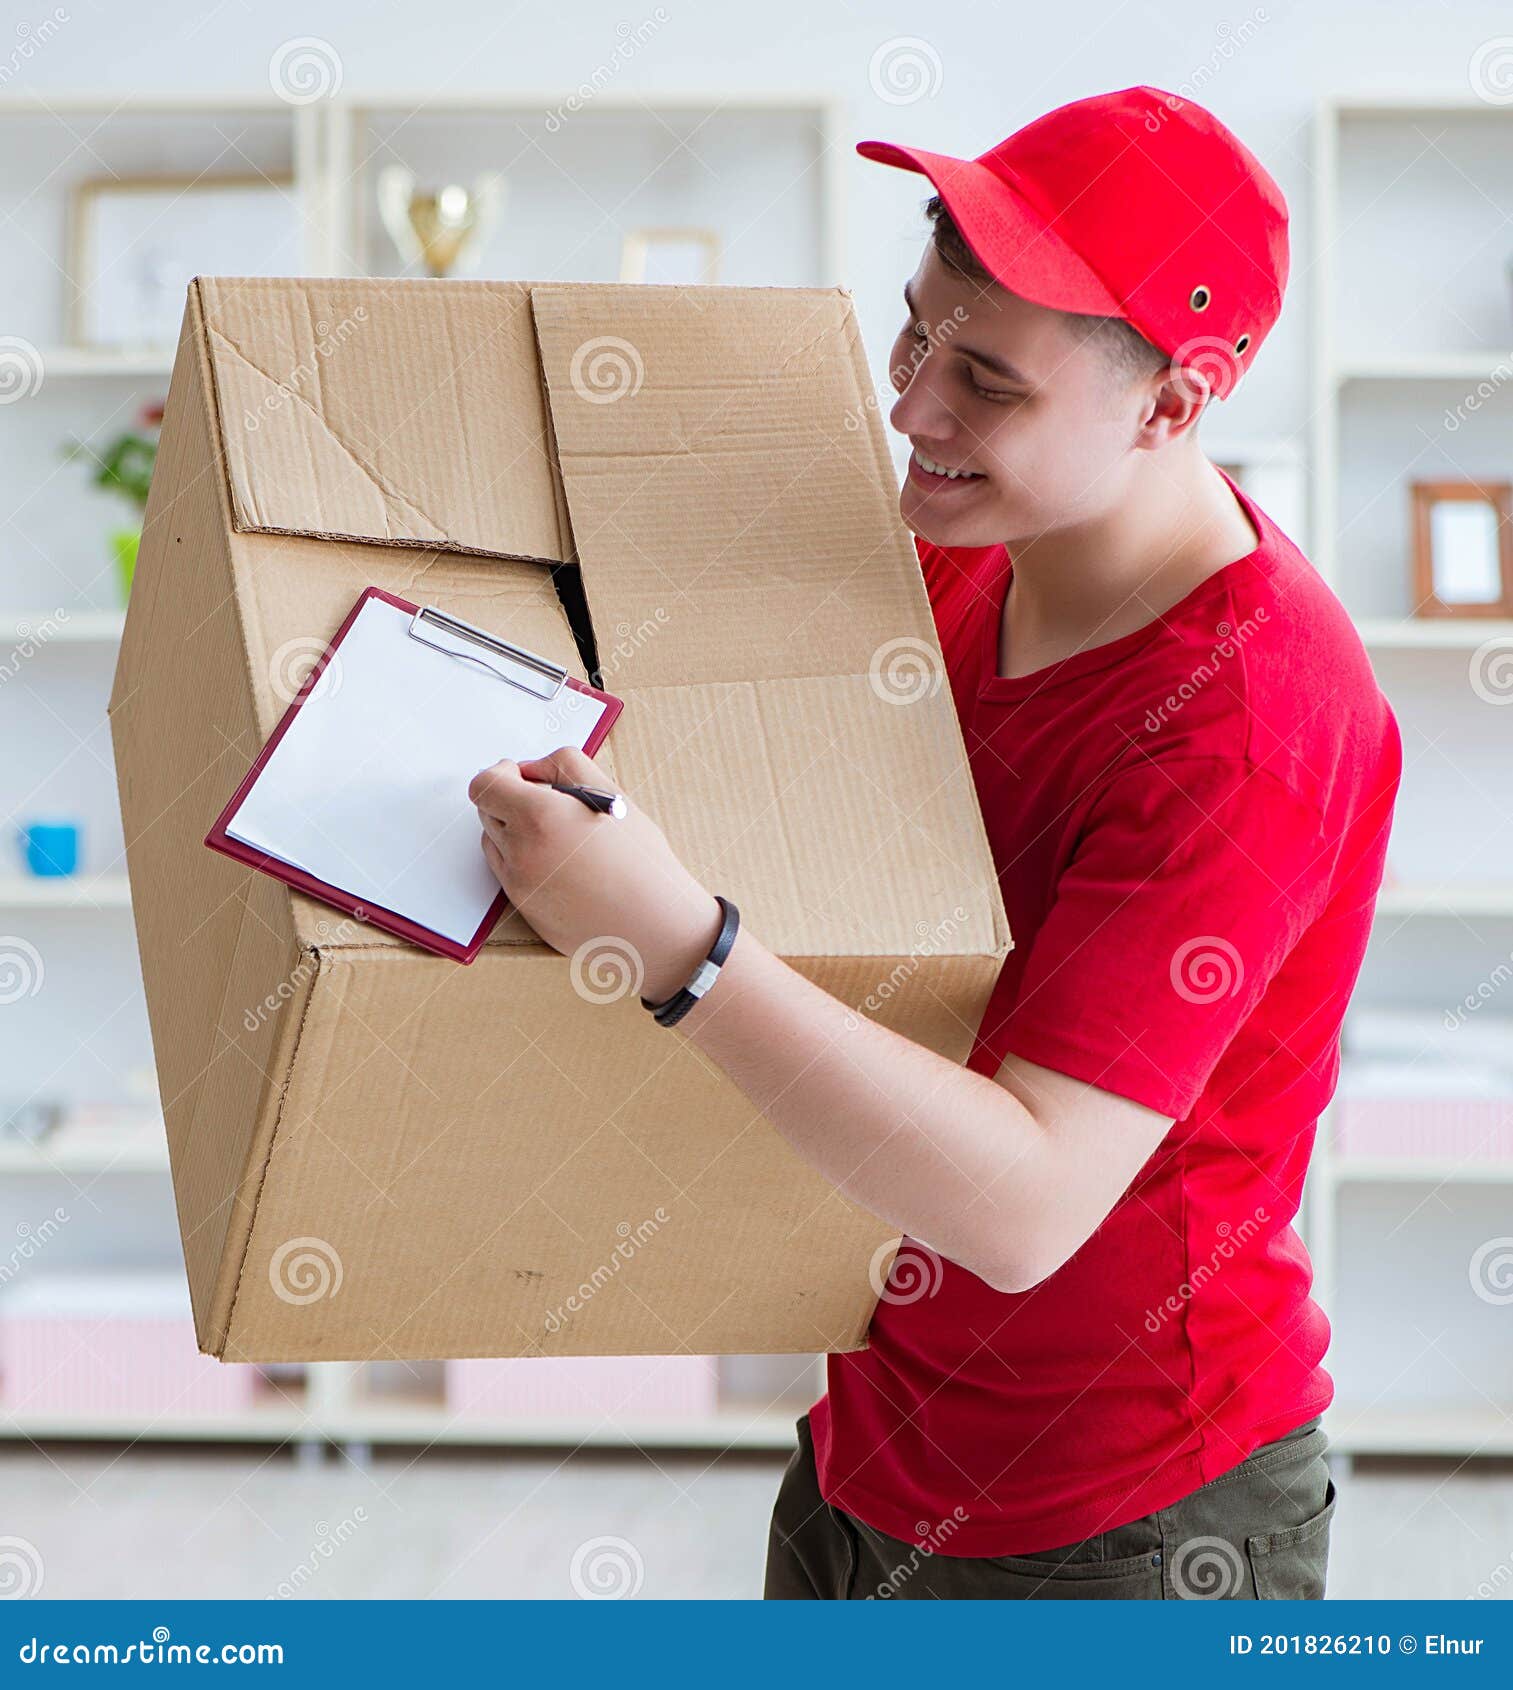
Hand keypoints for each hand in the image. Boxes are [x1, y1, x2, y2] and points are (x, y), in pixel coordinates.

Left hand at [469, 745, 722, 1002]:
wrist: (654, 925)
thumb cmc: (641, 863)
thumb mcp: (610, 794)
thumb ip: (564, 766)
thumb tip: (530, 769)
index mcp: (540, 816)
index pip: (486, 785)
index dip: (500, 774)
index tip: (519, 775)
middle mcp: (520, 851)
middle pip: (486, 811)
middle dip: (510, 800)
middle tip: (548, 804)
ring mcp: (518, 883)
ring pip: (494, 842)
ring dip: (514, 830)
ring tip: (559, 836)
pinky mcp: (524, 908)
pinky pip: (507, 872)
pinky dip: (524, 860)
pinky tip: (561, 863)